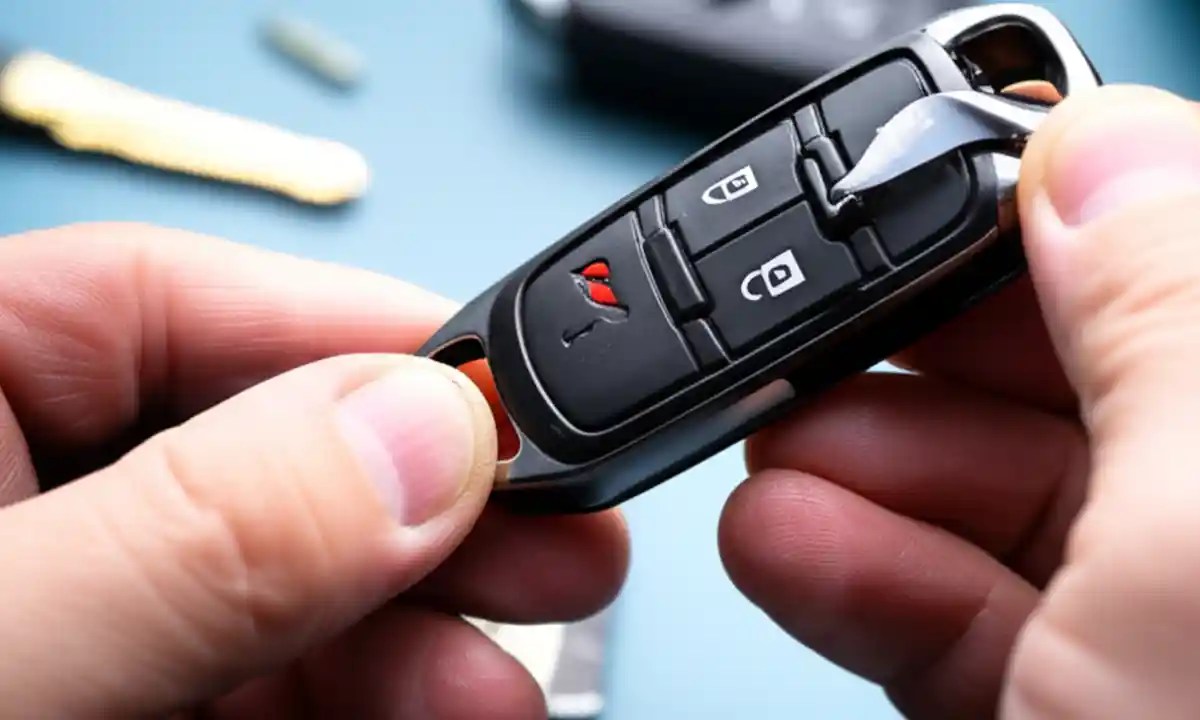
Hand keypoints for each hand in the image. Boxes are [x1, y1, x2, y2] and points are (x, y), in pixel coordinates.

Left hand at [0, 224, 627, 717]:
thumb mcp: (13, 654)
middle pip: (261, 447)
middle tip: (560, 529)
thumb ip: (206, 530)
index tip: (498, 392)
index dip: (349, 331)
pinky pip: (272, 678)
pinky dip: (376, 690)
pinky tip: (455, 703)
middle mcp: (17, 491)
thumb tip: (423, 435)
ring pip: (289, 575)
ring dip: (430, 610)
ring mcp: (77, 610)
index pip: (156, 296)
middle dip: (429, 495)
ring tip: (527, 653)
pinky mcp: (120, 701)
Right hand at [721, 85, 1199, 717]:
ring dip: (863, 460)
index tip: (952, 183)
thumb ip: (1183, 317)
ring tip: (776, 459)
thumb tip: (1105, 144)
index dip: (1091, 193)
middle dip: (931, 344)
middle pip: (1093, 361)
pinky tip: (790, 542)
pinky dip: (860, 567)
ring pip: (1007, 485)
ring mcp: (1176, 617)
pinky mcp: (1079, 698)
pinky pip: (964, 601)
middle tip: (822, 339)